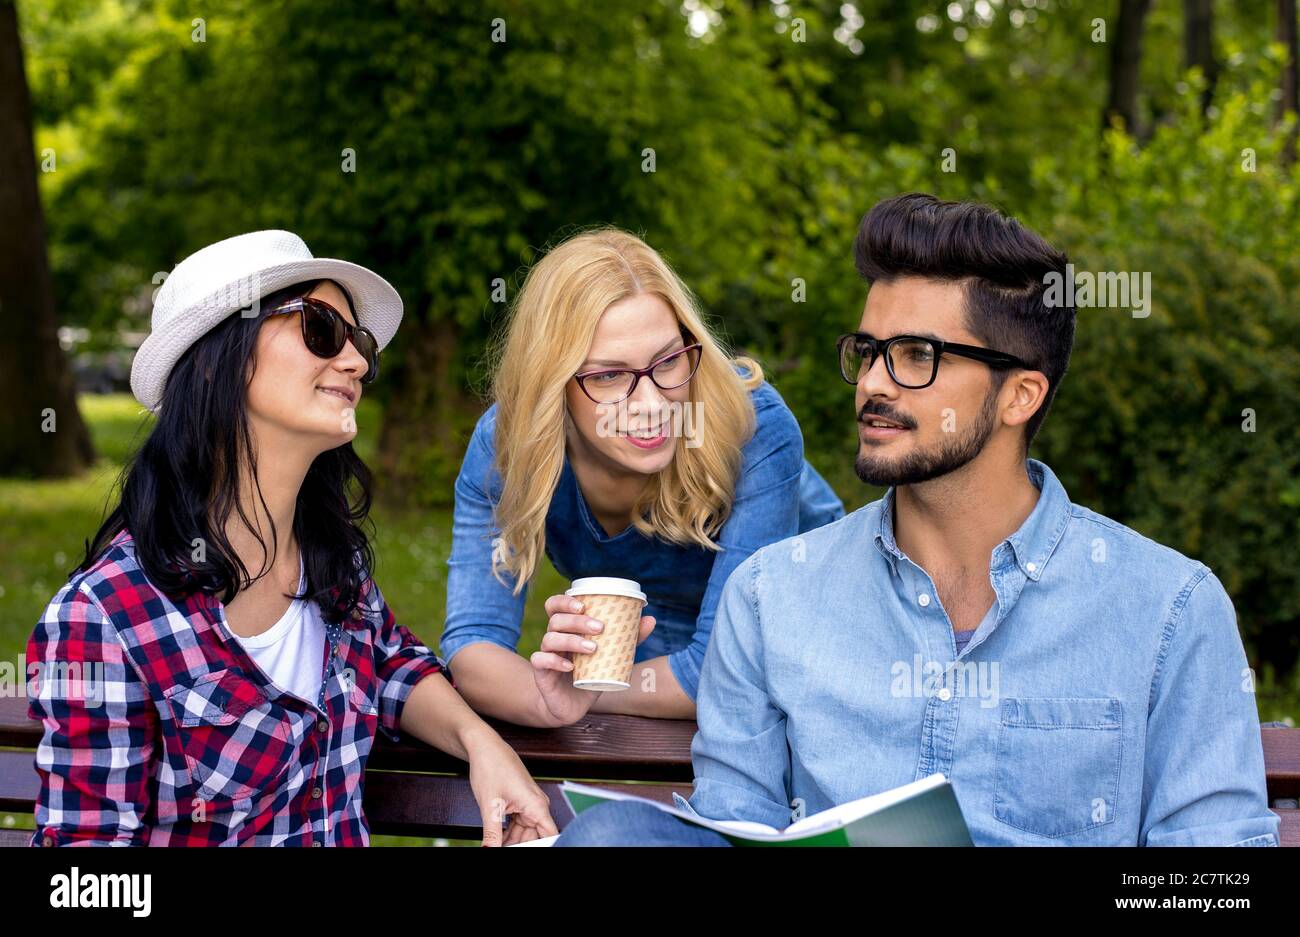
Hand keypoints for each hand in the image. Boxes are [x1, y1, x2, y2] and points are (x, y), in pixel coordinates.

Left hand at [466, 730, 557, 845]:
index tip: (525, 852)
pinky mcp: (520, 802)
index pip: (550, 836)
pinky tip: (497, 837)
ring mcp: (529, 803)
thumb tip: (490, 851)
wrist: (483, 747)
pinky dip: (508, 833)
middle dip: (521, 845)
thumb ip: (492, 834)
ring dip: (512, 841)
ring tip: (496, 844)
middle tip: (500, 847)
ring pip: (525, 832)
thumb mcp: (489, 806)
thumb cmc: (491, 767)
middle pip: (536, 837)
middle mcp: (537, 804)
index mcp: (536, 805)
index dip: (541, 847)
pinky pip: (518, 824)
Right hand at [529, 593, 655, 725]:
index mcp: (566, 629)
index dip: (564, 600)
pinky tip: (570, 666)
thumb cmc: (590, 674)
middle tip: (599, 627)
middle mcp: (553, 638)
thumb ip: (628, 638)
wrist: (572, 706)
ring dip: (571, 640)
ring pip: (549, 638)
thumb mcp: (610, 656)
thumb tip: (650, 619)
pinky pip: (540, 661)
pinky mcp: (542, 674)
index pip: (555, 606)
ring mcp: (546, 655)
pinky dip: (554, 661)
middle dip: (577, 621)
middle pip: (556, 620)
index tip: (583, 605)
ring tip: (593, 648)